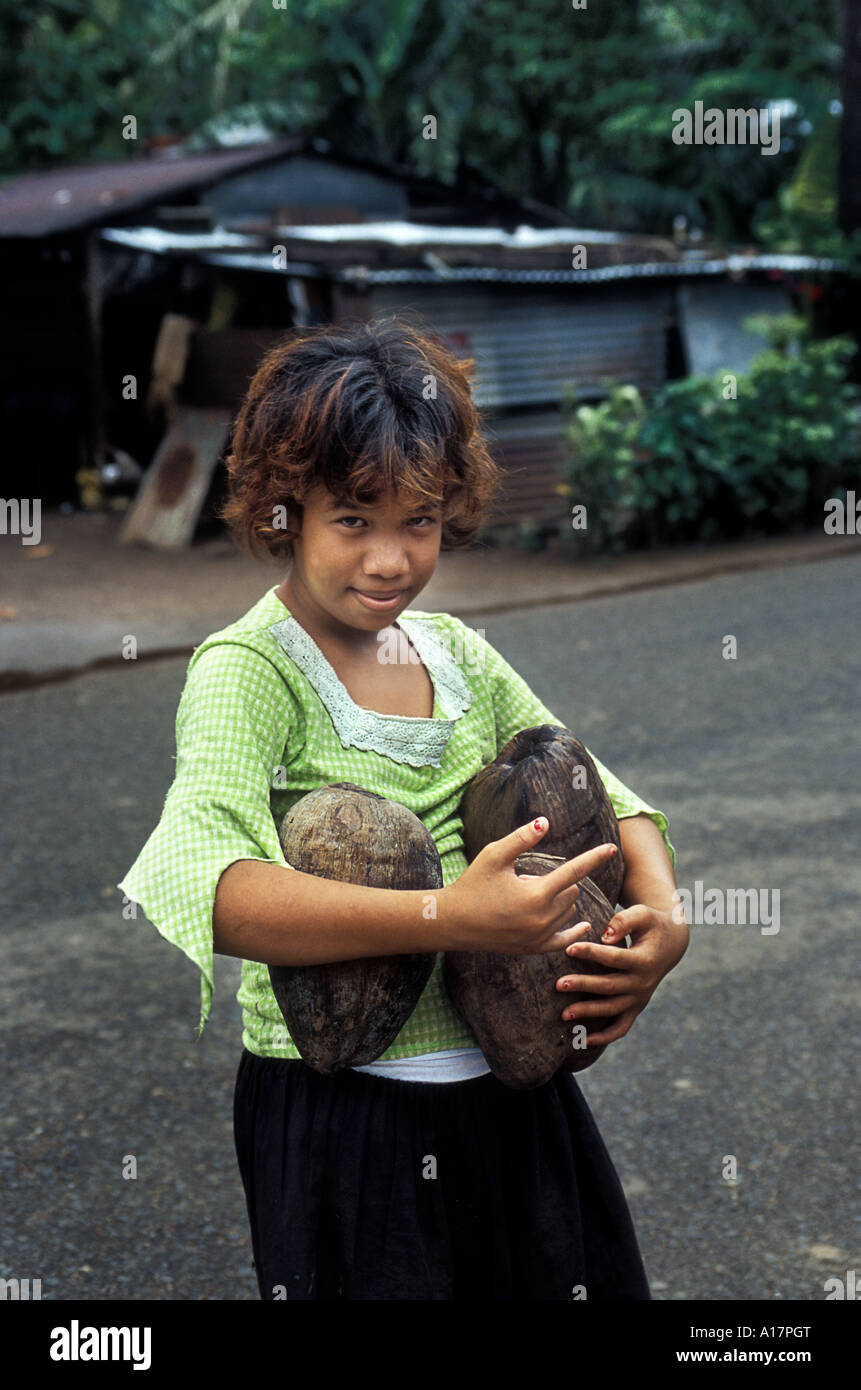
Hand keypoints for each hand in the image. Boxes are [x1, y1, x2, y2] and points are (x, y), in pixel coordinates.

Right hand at [442, 815, 620, 954]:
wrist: (452, 923)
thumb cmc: (472, 884)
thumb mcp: (494, 855)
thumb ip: (521, 838)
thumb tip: (545, 822)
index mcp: (536, 893)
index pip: (574, 871)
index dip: (594, 857)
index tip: (613, 848)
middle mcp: (543, 918)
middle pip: (571, 891)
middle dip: (559, 881)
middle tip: (526, 879)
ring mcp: (540, 936)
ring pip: (569, 911)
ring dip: (558, 900)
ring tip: (527, 897)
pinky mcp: (534, 948)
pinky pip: (565, 938)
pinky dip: (574, 929)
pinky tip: (584, 925)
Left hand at [554, 901, 688, 1045]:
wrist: (669, 944)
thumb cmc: (650, 924)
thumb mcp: (643, 915)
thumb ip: (624, 920)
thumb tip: (605, 934)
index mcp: (644, 960)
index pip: (615, 958)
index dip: (592, 953)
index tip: (569, 949)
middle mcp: (643, 983)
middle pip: (610, 987)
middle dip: (584, 986)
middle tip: (558, 984)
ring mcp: (639, 998)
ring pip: (612, 1010)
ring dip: (588, 1013)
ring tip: (564, 1014)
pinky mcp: (635, 1007)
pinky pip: (621, 1027)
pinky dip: (605, 1037)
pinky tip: (584, 1040)